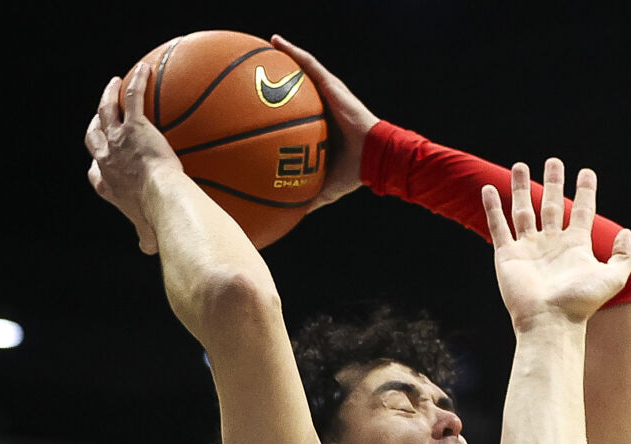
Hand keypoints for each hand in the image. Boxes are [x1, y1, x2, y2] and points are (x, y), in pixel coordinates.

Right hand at [84, 64, 180, 253]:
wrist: (163, 200)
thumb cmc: (158, 220)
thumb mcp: (148, 232)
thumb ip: (147, 237)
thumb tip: (149, 249)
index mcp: (106, 185)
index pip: (94, 172)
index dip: (96, 164)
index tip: (101, 160)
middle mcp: (106, 160)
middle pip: (93, 136)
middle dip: (95, 124)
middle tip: (101, 116)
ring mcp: (118, 140)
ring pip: (106, 110)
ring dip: (108, 95)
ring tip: (114, 84)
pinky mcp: (135, 127)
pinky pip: (133, 98)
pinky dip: (136, 83)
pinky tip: (143, 70)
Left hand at [271, 35, 373, 213]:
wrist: (375, 157)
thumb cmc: (355, 172)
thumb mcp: (325, 187)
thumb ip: (309, 197)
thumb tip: (293, 216)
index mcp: (320, 130)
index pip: (298, 117)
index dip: (280, 110)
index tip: (259, 109)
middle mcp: (322, 109)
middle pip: (296, 91)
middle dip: (277, 81)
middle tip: (254, 76)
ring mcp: (327, 95)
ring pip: (301, 71)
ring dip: (282, 57)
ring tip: (260, 48)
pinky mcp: (332, 85)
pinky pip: (308, 64)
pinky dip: (292, 51)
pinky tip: (275, 41)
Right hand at [483, 159, 630, 329]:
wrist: (550, 321)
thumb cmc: (580, 303)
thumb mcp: (612, 278)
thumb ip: (622, 256)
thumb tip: (625, 233)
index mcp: (576, 246)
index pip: (582, 211)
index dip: (585, 191)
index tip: (587, 172)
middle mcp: (552, 244)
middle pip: (551, 205)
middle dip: (552, 183)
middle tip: (554, 161)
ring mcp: (528, 248)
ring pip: (523, 210)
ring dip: (521, 188)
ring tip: (520, 165)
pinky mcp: (507, 255)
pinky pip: (498, 226)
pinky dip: (493, 207)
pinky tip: (489, 188)